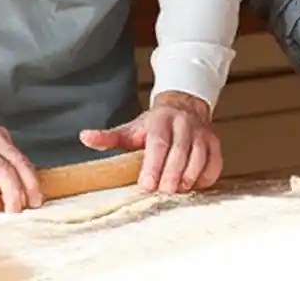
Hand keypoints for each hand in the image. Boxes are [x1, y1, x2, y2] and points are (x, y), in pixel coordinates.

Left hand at [79, 91, 221, 193]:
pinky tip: (194, 186)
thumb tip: (84, 137)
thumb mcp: (131, 129)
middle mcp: (184, 124)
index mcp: (160, 120)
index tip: (145, 185)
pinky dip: (206, 177)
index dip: (153, 165)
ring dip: (189, 177)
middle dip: (171, 174)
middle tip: (162, 193)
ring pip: (199, 157)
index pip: (158, 143)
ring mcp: (202, 133)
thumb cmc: (154, 125)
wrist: (184, 106)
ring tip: (178, 191)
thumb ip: (109, 137)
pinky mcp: (215, 143)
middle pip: (180, 151)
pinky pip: (215, 162)